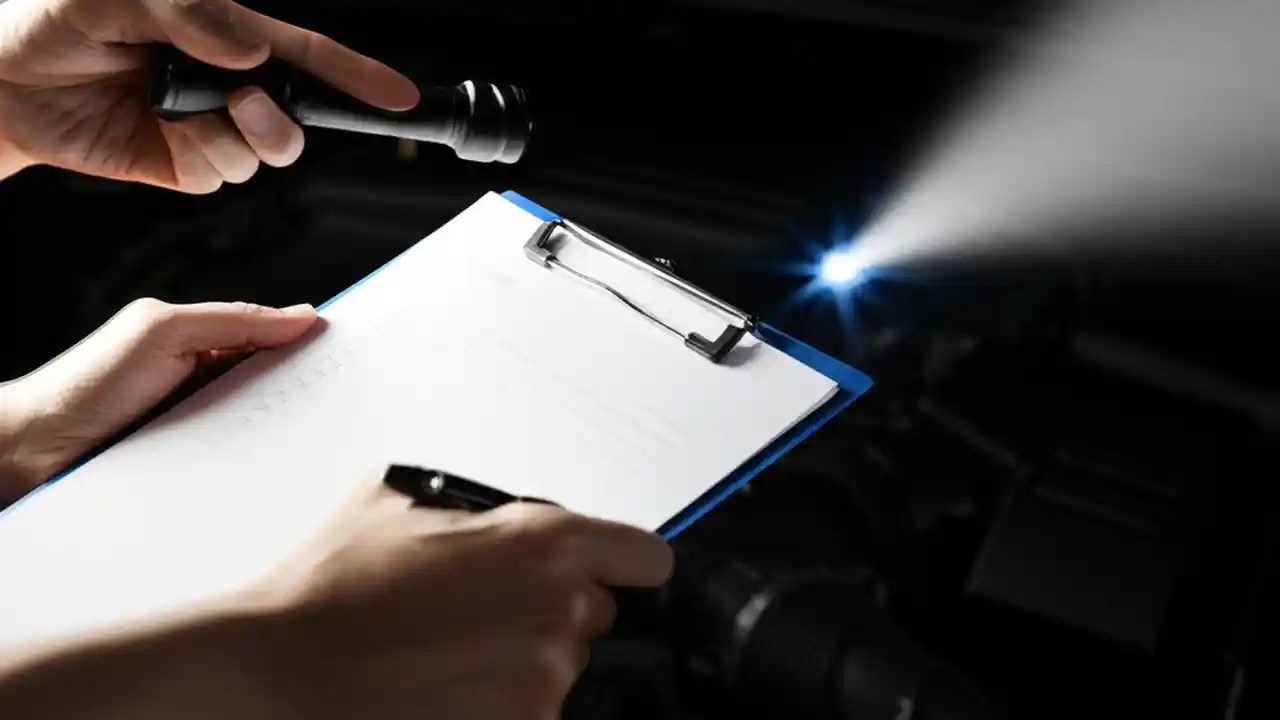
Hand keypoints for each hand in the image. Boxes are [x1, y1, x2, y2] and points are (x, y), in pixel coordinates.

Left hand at [0, 0, 418, 191]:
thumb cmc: (45, 18)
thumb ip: (193, 13)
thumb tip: (249, 51)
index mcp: (224, 34)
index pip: (307, 55)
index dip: (357, 76)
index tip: (399, 96)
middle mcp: (224, 81)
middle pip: (297, 116)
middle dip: (284, 121)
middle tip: (247, 102)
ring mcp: (205, 123)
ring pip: (260, 153)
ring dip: (232, 139)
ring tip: (179, 109)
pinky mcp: (179, 162)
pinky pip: (216, 174)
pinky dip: (196, 158)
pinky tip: (163, 132)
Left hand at [0, 297, 316, 499]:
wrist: (35, 452)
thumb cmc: (86, 384)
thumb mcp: (162, 331)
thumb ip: (233, 319)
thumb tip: (302, 314)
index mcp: (201, 341)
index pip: (271, 336)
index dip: (307, 340)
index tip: (346, 346)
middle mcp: (206, 383)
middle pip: (275, 383)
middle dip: (304, 389)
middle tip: (338, 397)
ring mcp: (205, 425)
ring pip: (264, 425)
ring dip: (282, 430)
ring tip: (310, 436)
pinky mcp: (200, 464)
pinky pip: (242, 459)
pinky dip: (259, 461)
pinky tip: (274, 465)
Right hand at [0, 470, 674, 719]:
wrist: (279, 670)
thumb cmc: (331, 589)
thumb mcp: (402, 500)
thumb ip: (477, 506)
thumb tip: (496, 511)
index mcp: (545, 543)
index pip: (647, 557)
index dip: (625, 562)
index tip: (614, 570)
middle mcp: (557, 611)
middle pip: (597, 614)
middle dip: (553, 610)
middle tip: (485, 611)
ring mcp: (540, 681)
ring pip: (560, 667)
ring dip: (522, 660)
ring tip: (450, 650)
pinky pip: (532, 710)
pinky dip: (500, 701)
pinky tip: (445, 684)